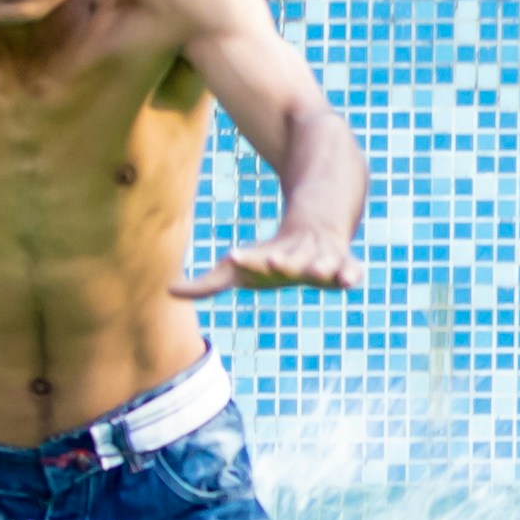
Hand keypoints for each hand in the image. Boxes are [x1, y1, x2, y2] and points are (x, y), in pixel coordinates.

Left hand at [182, 227, 357, 298]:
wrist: (314, 229)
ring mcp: (320, 260)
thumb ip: (207, 284)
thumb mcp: (238, 271)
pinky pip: (352, 269)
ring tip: (320, 271)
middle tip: (274, 261)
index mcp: (268, 261)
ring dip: (319, 267)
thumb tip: (167, 291)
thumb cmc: (269, 258)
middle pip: (289, 262)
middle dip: (282, 263)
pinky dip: (352, 274)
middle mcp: (294, 259)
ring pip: (321, 264)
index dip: (245, 261)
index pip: (254, 261)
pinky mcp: (343, 264)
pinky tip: (350, 281)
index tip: (231, 257)